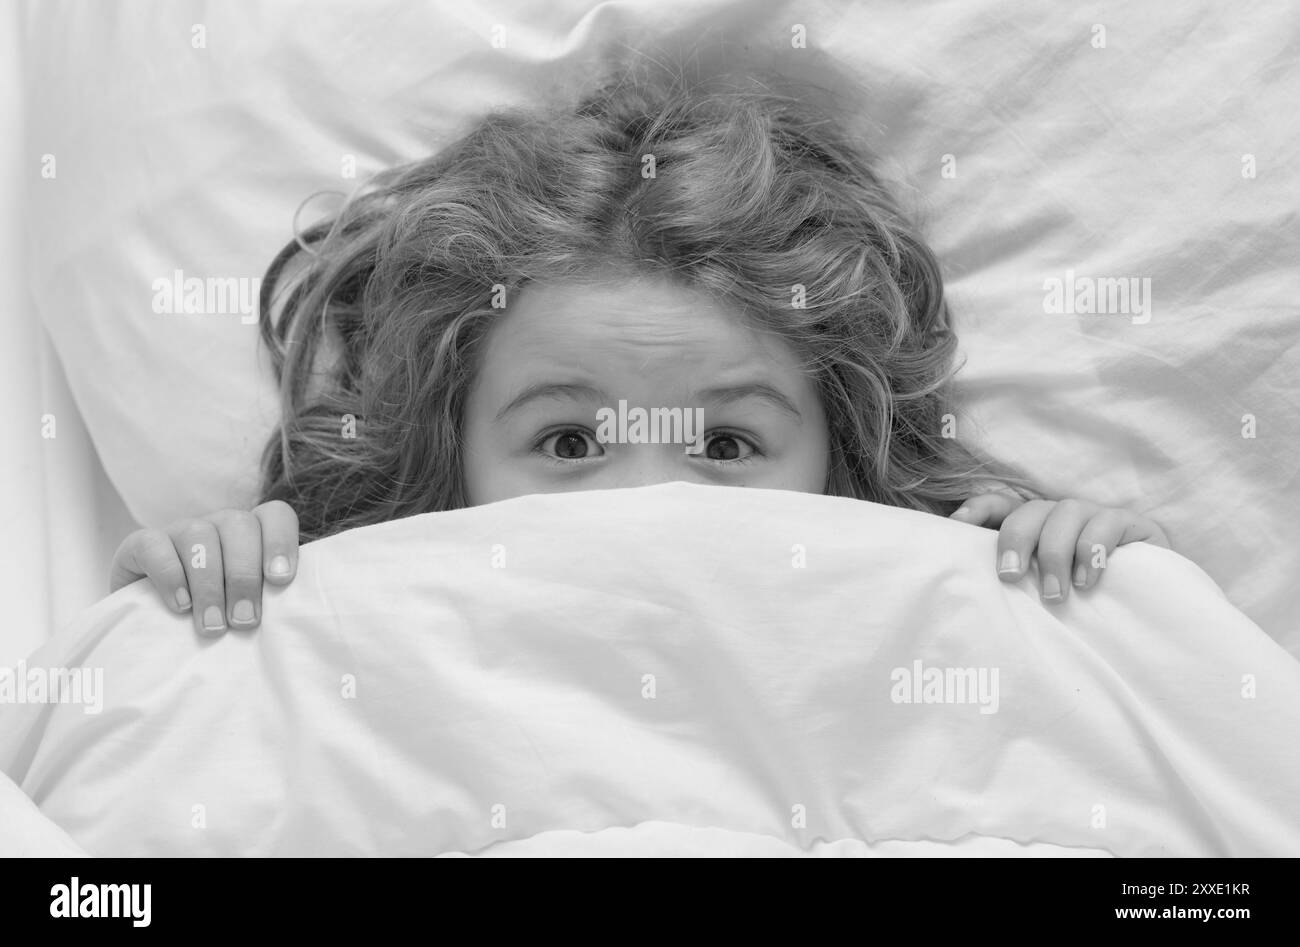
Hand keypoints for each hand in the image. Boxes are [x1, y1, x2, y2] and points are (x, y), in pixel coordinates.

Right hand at [109, 500, 300, 634]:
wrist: (155, 628)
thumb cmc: (218, 617)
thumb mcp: (247, 607)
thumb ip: (272, 602)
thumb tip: (291, 619)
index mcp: (252, 534)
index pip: (275, 515)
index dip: (281, 542)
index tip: (281, 581)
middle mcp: (218, 525)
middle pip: (239, 526)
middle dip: (244, 577)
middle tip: (244, 622)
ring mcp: (179, 530)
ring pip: (199, 535)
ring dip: (209, 584)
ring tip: (213, 626)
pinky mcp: (140, 544)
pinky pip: (154, 545)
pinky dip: (170, 576)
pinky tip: (180, 606)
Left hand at [950, 493, 1168, 603]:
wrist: (1152, 615)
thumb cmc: (1084, 607)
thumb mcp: (1041, 593)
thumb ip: (1014, 583)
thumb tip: (966, 590)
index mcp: (1034, 526)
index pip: (999, 505)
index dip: (977, 510)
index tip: (956, 526)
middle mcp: (1061, 516)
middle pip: (1029, 510)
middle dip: (1015, 540)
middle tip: (1009, 577)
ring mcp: (1096, 516)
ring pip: (1065, 513)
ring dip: (1055, 553)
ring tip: (1054, 594)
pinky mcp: (1132, 525)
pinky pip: (1107, 525)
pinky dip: (1093, 552)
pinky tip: (1088, 582)